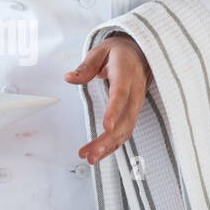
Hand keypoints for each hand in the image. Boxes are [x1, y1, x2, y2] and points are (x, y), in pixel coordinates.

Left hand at [64, 34, 152, 164]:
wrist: (140, 53)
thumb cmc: (118, 52)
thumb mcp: (100, 51)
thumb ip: (86, 66)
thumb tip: (69, 78)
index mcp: (126, 74)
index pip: (121, 94)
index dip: (114, 111)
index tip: (106, 126)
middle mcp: (135, 92)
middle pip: (125, 119)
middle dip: (109, 139)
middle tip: (91, 153)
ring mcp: (137, 104)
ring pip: (126, 129)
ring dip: (109, 146)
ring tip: (90, 157)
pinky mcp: (134, 112)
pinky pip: (126, 130)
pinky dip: (113, 144)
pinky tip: (99, 153)